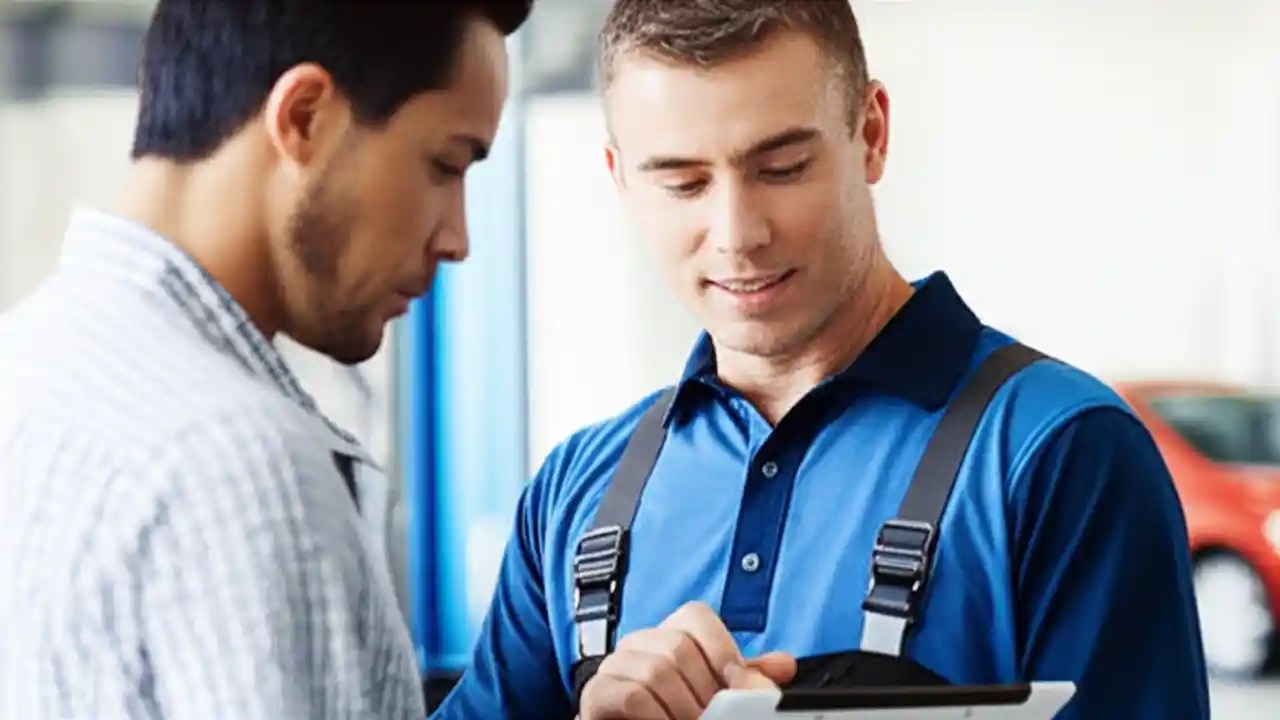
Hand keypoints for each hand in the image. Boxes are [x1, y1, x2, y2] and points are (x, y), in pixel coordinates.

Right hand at [578, 601, 796, 718]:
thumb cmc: (675, 714)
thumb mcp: (717, 697)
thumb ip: (745, 680)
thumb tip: (783, 665)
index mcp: (672, 635)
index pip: (695, 616)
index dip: (720, 647)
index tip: (735, 683)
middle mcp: (641, 642)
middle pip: (678, 644)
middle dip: (705, 689)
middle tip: (714, 715)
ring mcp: (616, 665)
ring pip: (656, 668)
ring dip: (683, 706)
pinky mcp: (597, 693)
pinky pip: (630, 694)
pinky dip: (656, 715)